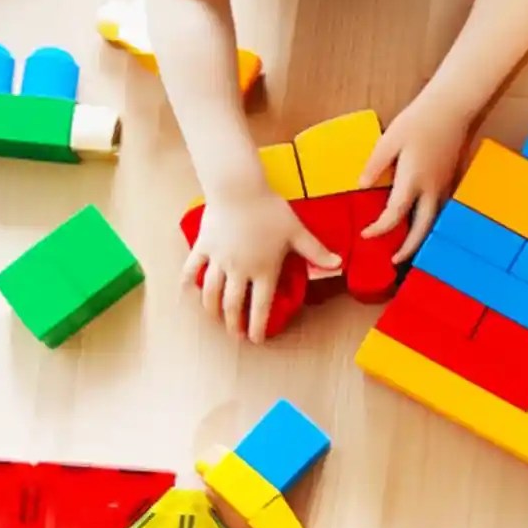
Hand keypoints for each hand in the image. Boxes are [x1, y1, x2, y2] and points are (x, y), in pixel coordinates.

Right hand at [181, 181, 339, 342]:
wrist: (238, 187)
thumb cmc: (270, 209)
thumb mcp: (296, 231)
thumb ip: (315, 251)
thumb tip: (338, 264)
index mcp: (264, 270)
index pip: (260, 306)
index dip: (258, 326)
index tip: (256, 340)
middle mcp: (239, 270)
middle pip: (233, 305)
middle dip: (234, 324)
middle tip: (236, 336)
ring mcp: (219, 260)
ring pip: (211, 292)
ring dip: (213, 310)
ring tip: (216, 319)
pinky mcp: (203, 247)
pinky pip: (192, 269)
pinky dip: (188, 282)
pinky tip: (188, 292)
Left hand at [358, 95, 470, 262]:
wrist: (451, 107)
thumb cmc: (418, 120)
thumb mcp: (389, 139)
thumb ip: (375, 165)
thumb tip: (360, 185)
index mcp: (413, 179)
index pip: (395, 214)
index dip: (379, 229)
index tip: (365, 235)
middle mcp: (431, 189)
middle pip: (421, 229)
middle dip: (408, 249)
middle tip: (393, 261)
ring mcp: (443, 187)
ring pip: (433, 223)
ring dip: (420, 239)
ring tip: (405, 248)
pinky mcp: (449, 182)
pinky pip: (439, 211)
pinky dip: (428, 224)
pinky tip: (418, 224)